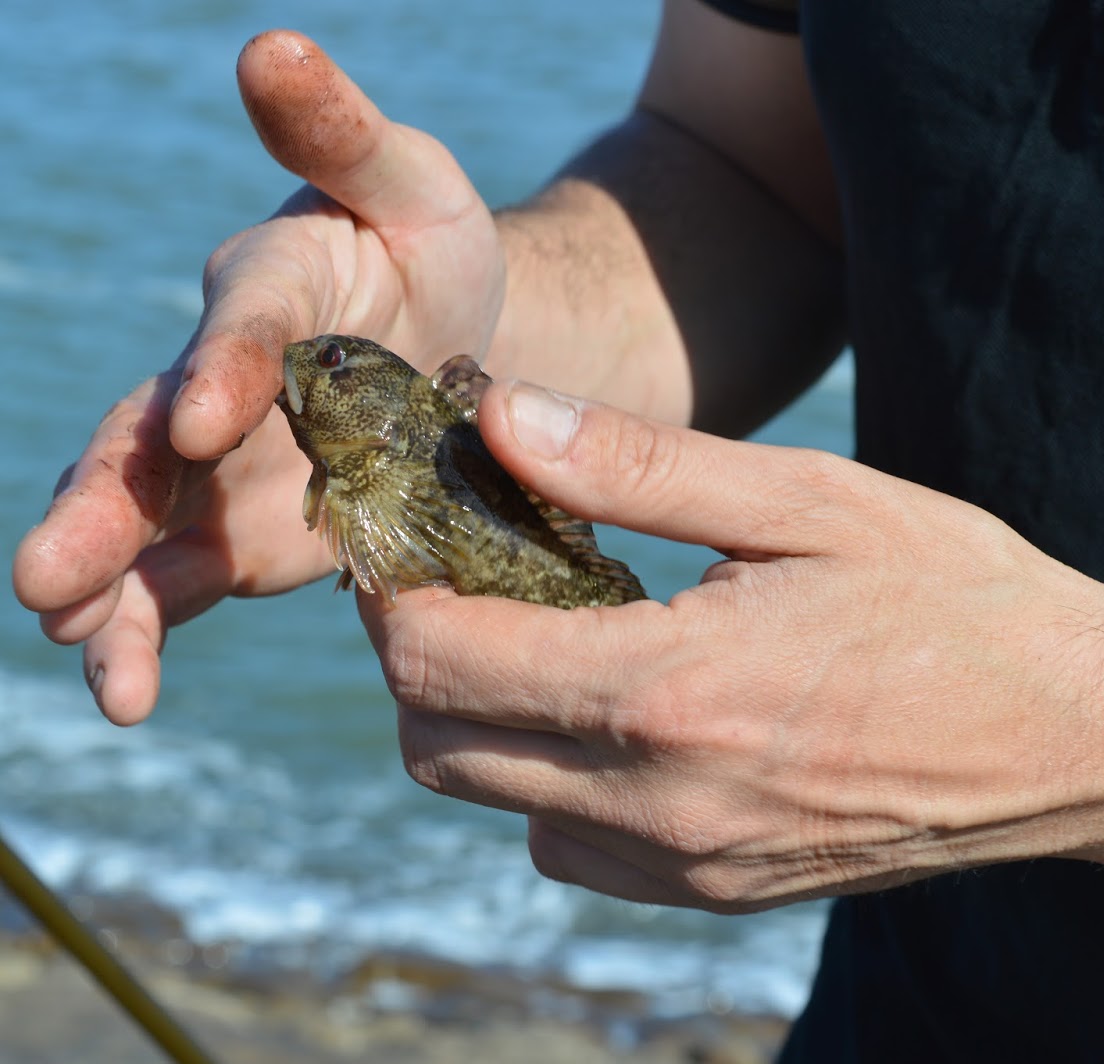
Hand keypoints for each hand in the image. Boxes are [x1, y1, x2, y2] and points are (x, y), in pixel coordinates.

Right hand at [12, 31, 503, 723]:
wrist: (455, 345)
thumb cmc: (430, 251)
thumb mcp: (413, 184)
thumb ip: (343, 132)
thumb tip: (271, 45)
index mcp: (272, 289)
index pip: (246, 325)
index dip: (222, 365)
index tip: (206, 417)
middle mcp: (220, 379)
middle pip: (145, 439)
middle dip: (103, 506)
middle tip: (48, 575)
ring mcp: (224, 465)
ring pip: (144, 524)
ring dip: (109, 589)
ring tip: (86, 655)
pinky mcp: (245, 530)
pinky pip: (183, 579)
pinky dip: (150, 626)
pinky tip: (125, 685)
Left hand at [359, 381, 1103, 911]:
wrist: (1080, 737)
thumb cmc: (961, 601)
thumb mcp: (811, 501)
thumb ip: (640, 465)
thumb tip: (501, 416)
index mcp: (669, 696)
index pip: (438, 662)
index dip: (401, 588)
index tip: (426, 527)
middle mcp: (660, 805)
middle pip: (437, 746)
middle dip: (429, 653)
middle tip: (491, 569)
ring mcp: (690, 865)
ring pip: (500, 806)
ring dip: (490, 719)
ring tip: (568, 633)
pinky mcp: (722, 891)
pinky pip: (578, 849)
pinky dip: (558, 780)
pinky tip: (633, 706)